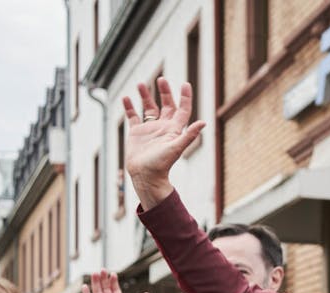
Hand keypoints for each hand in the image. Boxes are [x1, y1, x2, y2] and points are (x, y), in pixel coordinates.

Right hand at [121, 78, 205, 208]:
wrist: (146, 176)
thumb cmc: (162, 164)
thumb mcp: (176, 147)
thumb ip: (189, 135)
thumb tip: (203, 123)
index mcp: (174, 130)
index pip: (182, 110)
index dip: (185, 97)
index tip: (185, 84)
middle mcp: (163, 127)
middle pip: (166, 105)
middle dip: (164, 92)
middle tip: (161, 79)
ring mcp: (149, 129)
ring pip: (149, 108)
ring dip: (145, 96)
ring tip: (141, 84)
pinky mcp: (136, 133)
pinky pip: (133, 116)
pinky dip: (129, 107)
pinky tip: (126, 98)